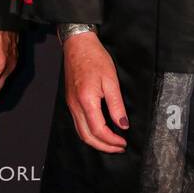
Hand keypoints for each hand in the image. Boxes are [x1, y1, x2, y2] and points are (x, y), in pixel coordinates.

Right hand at [63, 32, 128, 152]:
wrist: (78, 45)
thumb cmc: (95, 59)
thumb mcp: (111, 81)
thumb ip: (116, 105)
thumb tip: (122, 125)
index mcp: (86, 101)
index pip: (98, 130)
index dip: (112, 141)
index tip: (123, 142)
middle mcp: (75, 106)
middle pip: (87, 136)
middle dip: (104, 146)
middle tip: (118, 147)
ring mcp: (71, 104)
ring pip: (81, 132)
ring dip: (95, 142)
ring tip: (110, 142)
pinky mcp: (70, 101)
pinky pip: (78, 124)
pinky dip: (89, 133)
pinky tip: (99, 131)